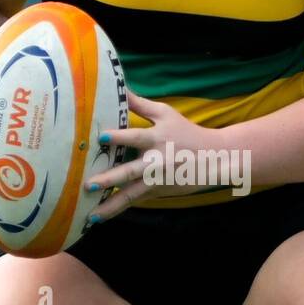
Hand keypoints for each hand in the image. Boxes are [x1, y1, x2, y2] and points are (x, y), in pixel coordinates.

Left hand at [86, 89, 224, 219]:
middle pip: (130, 172)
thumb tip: (120, 87)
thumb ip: (140, 104)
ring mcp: (155, 181)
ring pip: (130, 195)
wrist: (213, 158)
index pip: (136, 137)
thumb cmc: (186, 132)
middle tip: (89, 184)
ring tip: (91, 216)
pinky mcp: (155, 192)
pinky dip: (117, 209)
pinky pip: (134, 201)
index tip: (101, 137)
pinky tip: (99, 217)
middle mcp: (155, 162)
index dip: (119, 137)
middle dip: (110, 179)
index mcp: (156, 139)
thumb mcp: (166, 114)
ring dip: (110, 205)